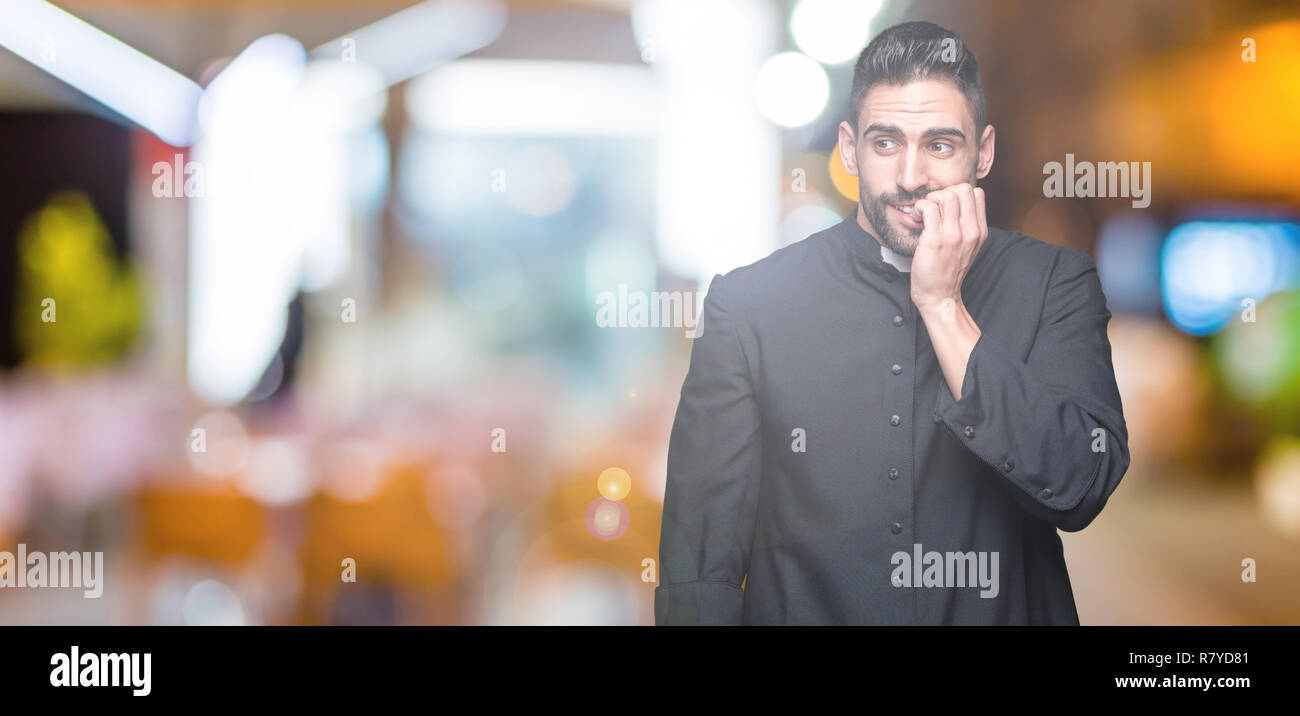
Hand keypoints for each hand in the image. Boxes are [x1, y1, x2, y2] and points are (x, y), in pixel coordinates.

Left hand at [909, 183, 986, 313]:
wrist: (940, 295)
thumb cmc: (948, 270)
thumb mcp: (968, 246)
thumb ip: (967, 225)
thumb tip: (954, 202)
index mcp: (979, 230)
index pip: (976, 193)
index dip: (957, 193)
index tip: (945, 207)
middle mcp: (970, 231)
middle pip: (963, 189)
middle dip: (944, 192)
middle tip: (934, 208)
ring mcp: (954, 235)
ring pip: (946, 195)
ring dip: (930, 200)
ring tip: (925, 214)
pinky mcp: (935, 240)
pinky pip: (929, 207)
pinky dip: (920, 208)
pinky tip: (918, 219)